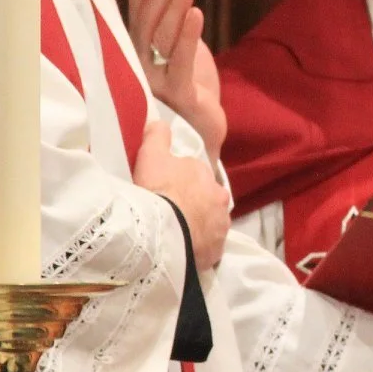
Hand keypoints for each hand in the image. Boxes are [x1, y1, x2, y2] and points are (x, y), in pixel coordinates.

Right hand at [128, 0, 225, 163]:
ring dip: (175, 5)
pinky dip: (188, 35)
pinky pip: (180, 62)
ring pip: (161, 37)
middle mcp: (140, 65)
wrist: (204, 133)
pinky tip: (197, 12)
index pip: (137, 10)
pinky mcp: (177, 96)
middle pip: (147, 20)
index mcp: (138, 51)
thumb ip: (172, 25)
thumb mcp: (181, 49)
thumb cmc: (193, 88)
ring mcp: (156, 82)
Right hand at [134, 119, 230, 268]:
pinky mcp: (218, 249)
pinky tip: (184, 248)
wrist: (162, 232)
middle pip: (206, 199)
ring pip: (210, 223)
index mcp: (205, 174)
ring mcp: (221, 225)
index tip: (166, 190)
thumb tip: (160, 122)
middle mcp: (220, 198)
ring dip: (198, 225)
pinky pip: (209, 246)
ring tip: (178, 234)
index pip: (195, 175)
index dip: (179, 182)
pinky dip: (199, 246)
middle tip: (172, 213)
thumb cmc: (158, 190)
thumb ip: (157, 135)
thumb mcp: (151, 155)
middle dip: (194, 204)